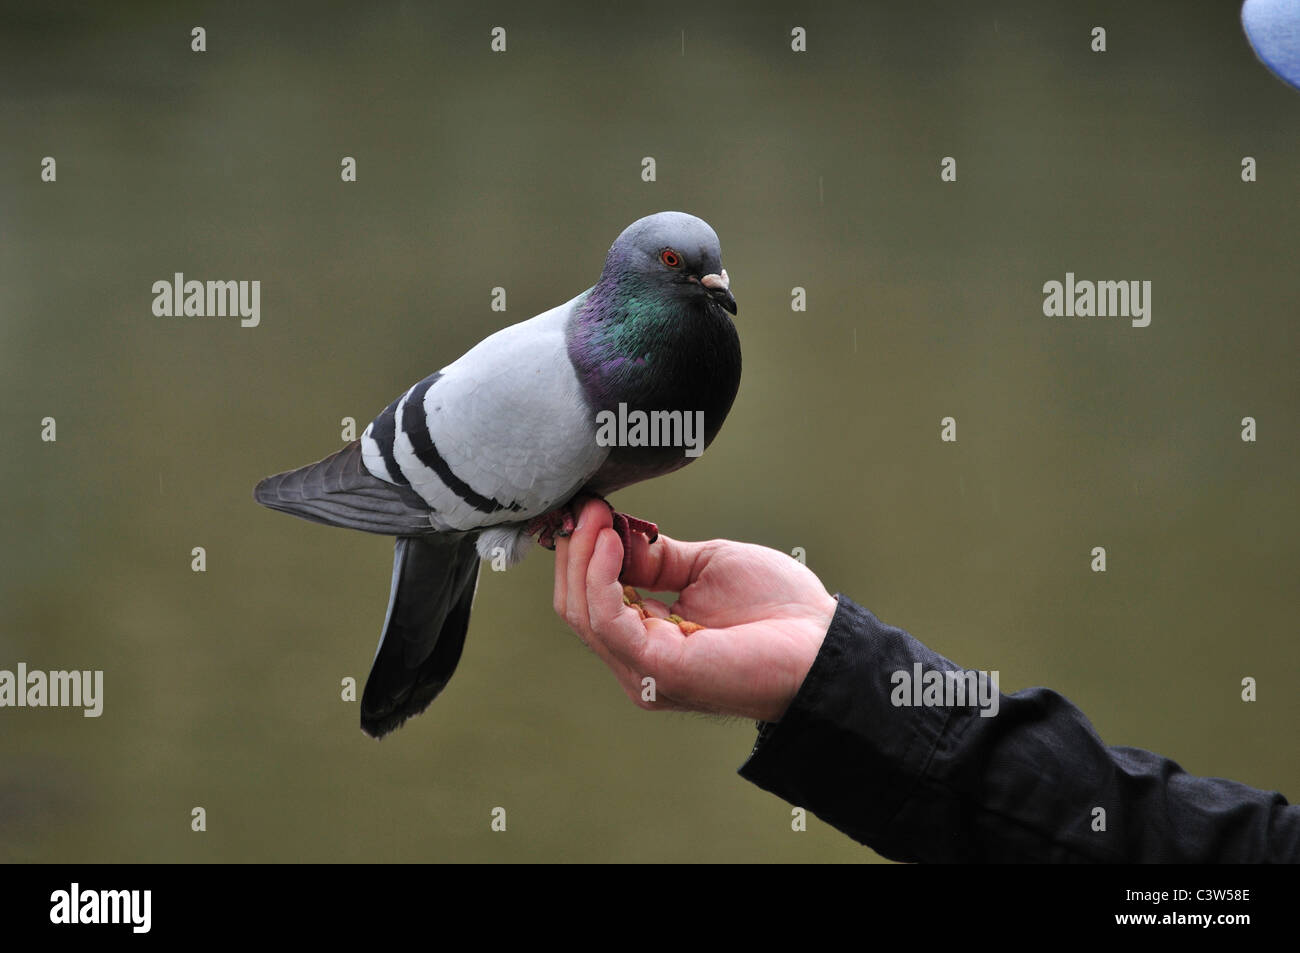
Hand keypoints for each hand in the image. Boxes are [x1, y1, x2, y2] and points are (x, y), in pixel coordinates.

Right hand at [553, 498, 836, 721]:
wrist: (822, 643)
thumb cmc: (779, 610)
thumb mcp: (705, 566)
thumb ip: (656, 558)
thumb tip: (611, 534)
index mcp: (650, 641)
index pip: (590, 599)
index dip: (583, 551)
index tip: (588, 505)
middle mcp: (638, 662)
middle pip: (576, 606)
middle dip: (576, 549)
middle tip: (586, 504)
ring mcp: (644, 670)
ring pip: (582, 611)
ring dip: (583, 555)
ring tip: (595, 515)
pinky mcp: (656, 668)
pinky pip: (607, 618)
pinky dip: (599, 575)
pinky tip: (610, 541)